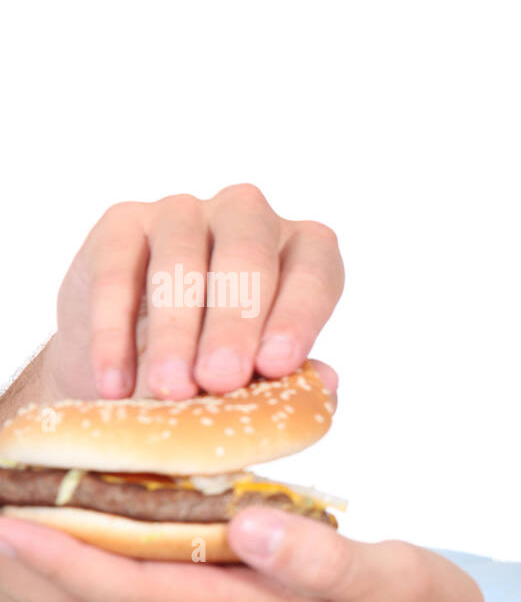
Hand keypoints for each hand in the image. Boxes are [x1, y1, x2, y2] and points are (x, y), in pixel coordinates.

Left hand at [0, 508, 520, 601]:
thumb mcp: (398, 588)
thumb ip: (322, 558)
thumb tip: (245, 522)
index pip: (135, 589)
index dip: (64, 553)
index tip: (5, 515)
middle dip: (36, 569)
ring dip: (59, 580)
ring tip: (19, 536)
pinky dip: (106, 585)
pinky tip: (102, 559)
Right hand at [42, 183, 342, 401]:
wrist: (136, 361)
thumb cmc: (224, 364)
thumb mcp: (263, 377)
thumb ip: (298, 381)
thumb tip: (325, 384)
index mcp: (303, 250)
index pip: (315, 271)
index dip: (298, 316)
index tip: (276, 366)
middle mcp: (249, 217)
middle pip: (249, 255)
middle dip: (235, 323)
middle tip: (220, 379)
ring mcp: (184, 212)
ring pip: (181, 259)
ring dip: (176, 332)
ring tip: (171, 388)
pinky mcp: (122, 222)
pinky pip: (118, 273)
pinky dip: (113, 334)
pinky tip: (115, 383)